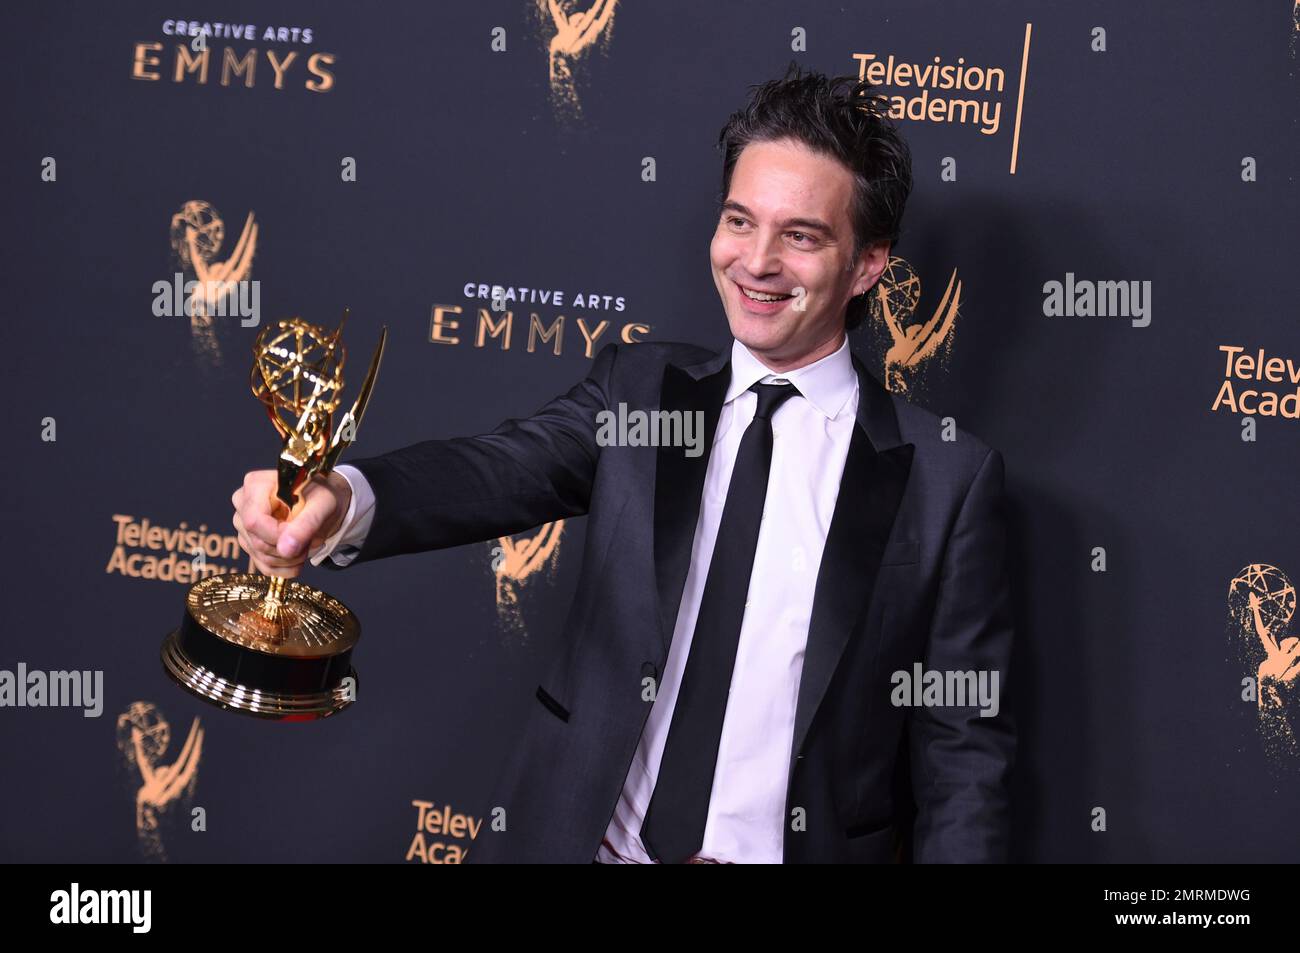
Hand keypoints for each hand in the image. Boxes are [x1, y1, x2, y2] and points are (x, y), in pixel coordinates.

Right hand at [231, 470, 350, 577]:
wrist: (322, 502)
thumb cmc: (321, 495)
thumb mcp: (322, 505)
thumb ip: (305, 525)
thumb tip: (285, 549)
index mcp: (256, 485)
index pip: (254, 522)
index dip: (279, 535)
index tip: (303, 533)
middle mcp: (243, 504)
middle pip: (258, 542)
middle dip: (290, 549)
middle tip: (310, 539)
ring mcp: (243, 525)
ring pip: (261, 557)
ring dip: (291, 560)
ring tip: (306, 543)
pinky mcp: (250, 542)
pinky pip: (264, 567)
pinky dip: (286, 568)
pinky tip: (299, 555)